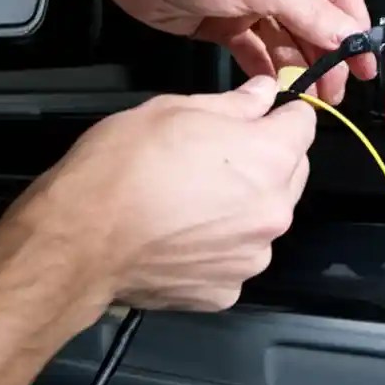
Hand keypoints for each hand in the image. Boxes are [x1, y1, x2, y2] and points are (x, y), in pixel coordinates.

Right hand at [21, 76, 313, 311]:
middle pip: (292, 173)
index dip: (282, 114)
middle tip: (214, 156)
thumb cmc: (122, 164)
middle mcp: (274, 211)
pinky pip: (234, 258)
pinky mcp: (227, 291)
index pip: (305, 122)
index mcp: (269, 158)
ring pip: (263, 219)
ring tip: (191, 201)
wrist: (80, 240)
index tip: (260, 115)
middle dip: (266, 160)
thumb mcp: (174, 109)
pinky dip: (217, 247)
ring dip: (243, 207)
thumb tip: (265, 93)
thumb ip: (234, 103)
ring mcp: (252, 257)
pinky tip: (179, 236)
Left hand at [97, 0, 374, 103]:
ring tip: (313, 97)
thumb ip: (309, 13)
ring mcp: (250, 0)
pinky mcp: (224, 23)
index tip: (366, 63)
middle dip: (329, 55)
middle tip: (338, 91)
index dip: (355, 27)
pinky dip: (265, 69)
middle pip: (316, 20)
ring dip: (300, 66)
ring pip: (286, 38)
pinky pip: (254, 50)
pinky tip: (274, 88)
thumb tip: (349, 37)